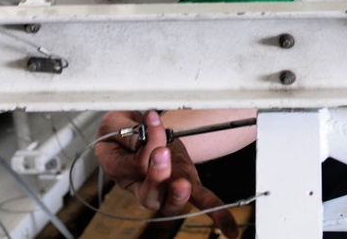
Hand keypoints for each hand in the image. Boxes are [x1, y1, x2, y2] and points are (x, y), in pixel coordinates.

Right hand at [94, 110, 239, 237]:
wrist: (133, 129)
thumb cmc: (120, 129)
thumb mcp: (116, 123)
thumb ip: (127, 131)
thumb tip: (145, 133)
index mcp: (122, 173)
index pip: (135, 165)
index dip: (145, 143)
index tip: (152, 118)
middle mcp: (144, 187)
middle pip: (151, 195)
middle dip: (157, 175)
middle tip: (161, 153)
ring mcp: (167, 187)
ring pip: (173, 203)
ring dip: (179, 194)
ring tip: (182, 184)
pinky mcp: (187, 181)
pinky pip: (202, 201)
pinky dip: (217, 214)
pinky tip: (230, 230)